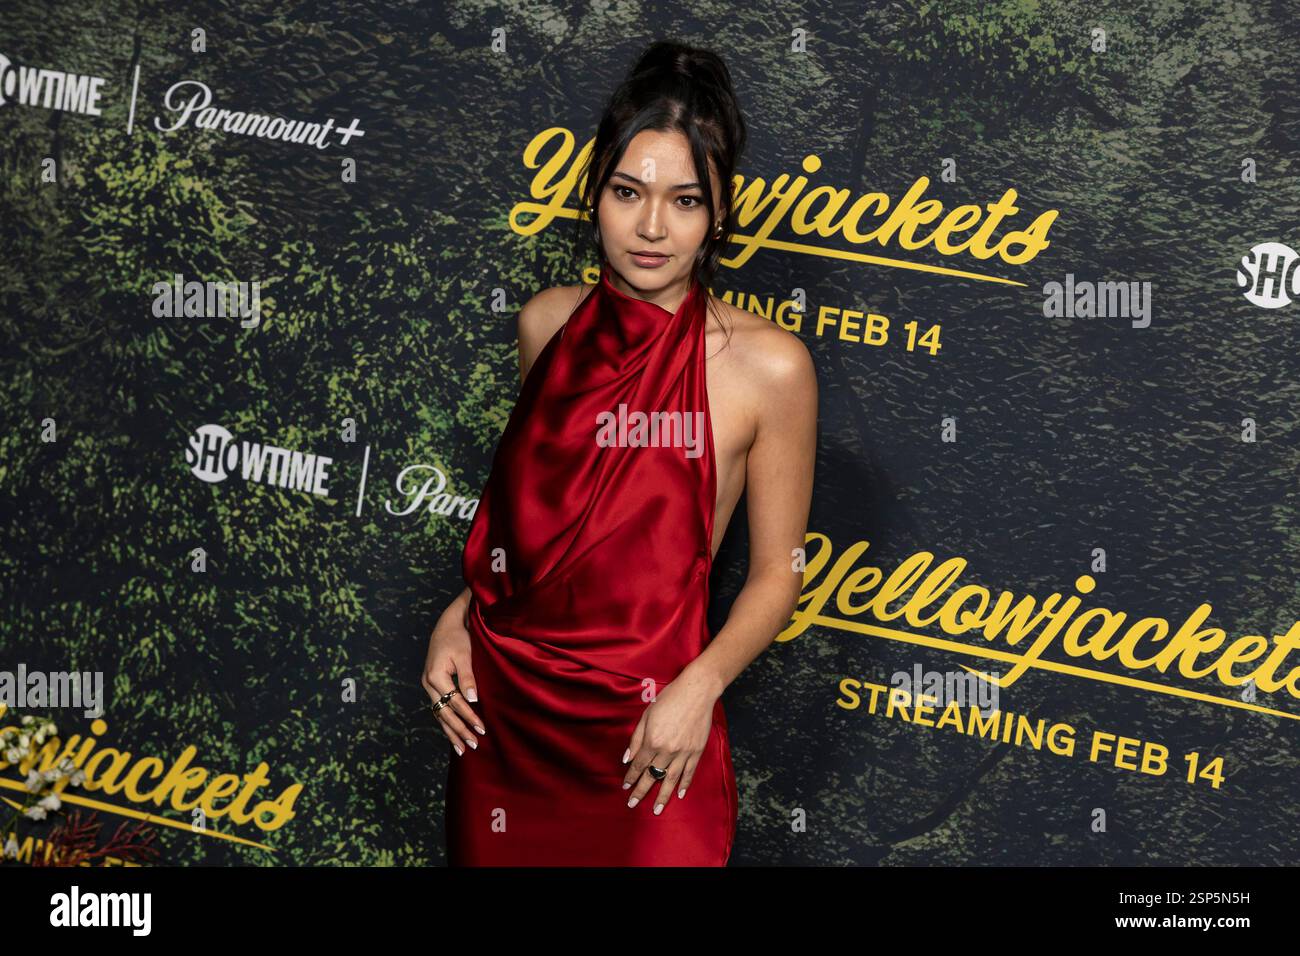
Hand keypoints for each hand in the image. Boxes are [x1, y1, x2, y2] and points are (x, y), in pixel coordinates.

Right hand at [421, 605, 485, 756]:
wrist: (447, 624)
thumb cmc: (459, 637)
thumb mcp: (466, 655)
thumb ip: (468, 677)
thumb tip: (472, 700)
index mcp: (436, 675)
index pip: (455, 702)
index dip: (469, 717)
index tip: (482, 729)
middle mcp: (428, 683)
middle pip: (444, 713)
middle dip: (459, 730)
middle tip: (473, 745)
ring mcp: (428, 685)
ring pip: (439, 714)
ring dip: (451, 731)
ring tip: (462, 749)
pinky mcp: (432, 685)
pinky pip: (439, 708)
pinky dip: (447, 722)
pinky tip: (454, 734)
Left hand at [621, 667, 718, 814]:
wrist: (697, 692)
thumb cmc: (669, 699)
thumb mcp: (646, 715)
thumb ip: (636, 738)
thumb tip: (627, 758)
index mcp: (652, 740)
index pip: (638, 764)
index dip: (631, 777)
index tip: (626, 787)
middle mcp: (667, 750)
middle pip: (652, 775)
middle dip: (641, 791)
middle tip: (633, 804)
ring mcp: (684, 752)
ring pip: (670, 779)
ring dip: (662, 796)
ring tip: (657, 809)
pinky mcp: (697, 751)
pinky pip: (689, 772)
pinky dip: (684, 784)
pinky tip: (679, 794)